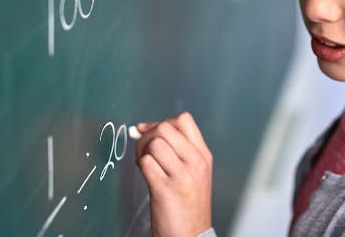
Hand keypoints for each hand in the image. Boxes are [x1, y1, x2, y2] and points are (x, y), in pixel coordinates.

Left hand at [134, 111, 212, 236]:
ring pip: (154, 143)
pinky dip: (141, 167)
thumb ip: (174, 149)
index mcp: (203, 156)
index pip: (184, 120)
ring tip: (146, 165)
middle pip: (165, 127)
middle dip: (148, 136)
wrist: (190, 236)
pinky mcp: (166, 189)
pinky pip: (146, 163)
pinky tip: (147, 177)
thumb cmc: (187, 205)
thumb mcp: (192, 173)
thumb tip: (143, 128)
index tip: (150, 132)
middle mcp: (196, 163)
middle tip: (145, 152)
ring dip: (143, 152)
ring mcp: (183, 176)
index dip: (162, 122)